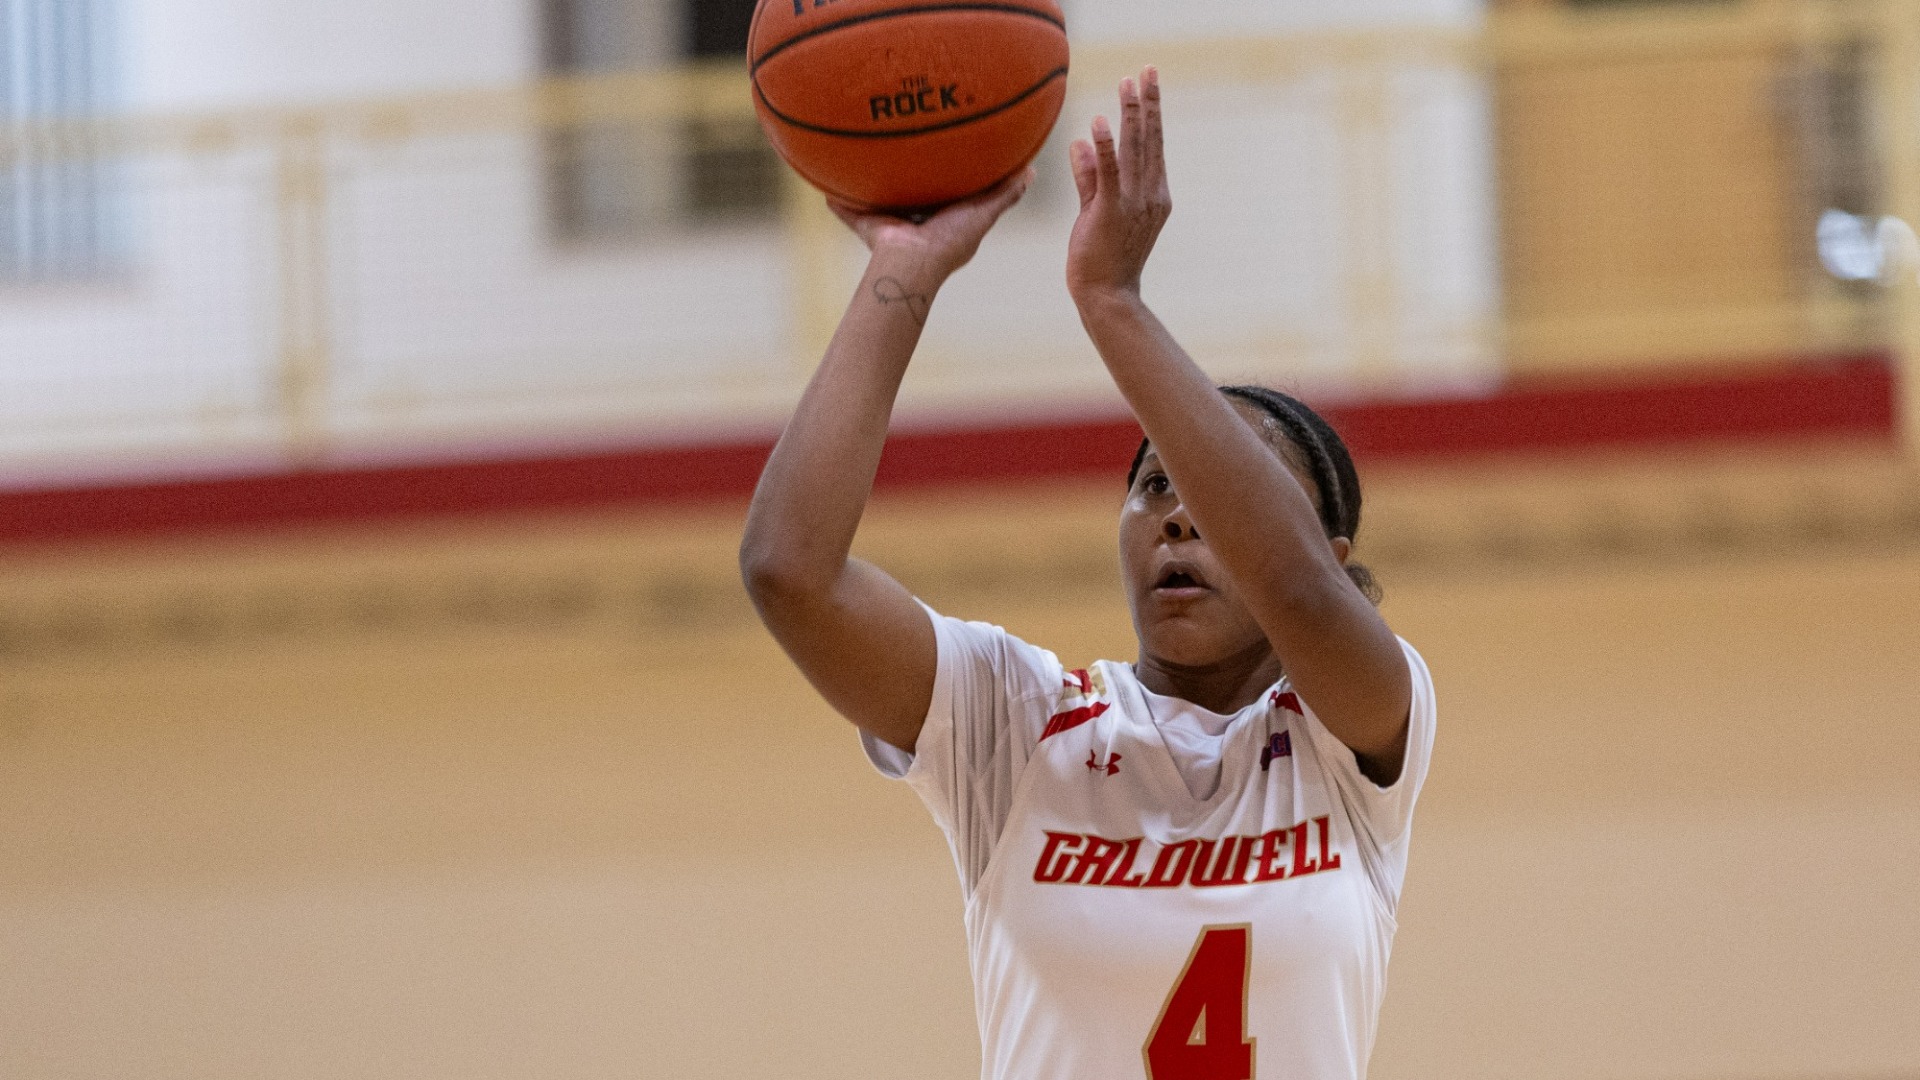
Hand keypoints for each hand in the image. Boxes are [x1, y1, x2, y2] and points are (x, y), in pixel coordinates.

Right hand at [829, 169, 1033, 282]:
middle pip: (913, 195)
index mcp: (943, 221)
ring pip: (882, 200)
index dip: (947, 177)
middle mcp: (917, 224)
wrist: (912, 262)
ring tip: (864, 156)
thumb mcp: (983, 213)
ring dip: (873, 186)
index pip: (948, 195)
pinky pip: (850, 210)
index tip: (948, 154)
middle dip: (909, 178)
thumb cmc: (949, 241)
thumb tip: (1031, 171)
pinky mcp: (869, 226)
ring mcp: (891, 225)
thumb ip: (1004, 194)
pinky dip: (839, 202)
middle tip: (905, 149)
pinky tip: (829, 185)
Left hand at [1067, 66, 1170, 302]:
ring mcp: (1132, 204)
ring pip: (1133, 151)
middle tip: (1146, 69)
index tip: (1147, 83)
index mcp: (1153, 194)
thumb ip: (1089, 175)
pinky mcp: (1109, 213)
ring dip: (1131, 114)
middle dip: (1147, 102)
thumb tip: (1080, 143)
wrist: (1107, 296)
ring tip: (1127, 83)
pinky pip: (1108, 174)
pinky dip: (1105, 147)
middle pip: (1148, 140)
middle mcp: (1149, 195)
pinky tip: (1102, 121)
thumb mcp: (1095, 210)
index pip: (1152, 145)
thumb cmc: (1102, 258)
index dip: (1150, 112)